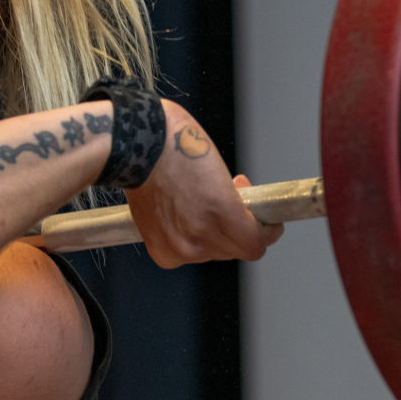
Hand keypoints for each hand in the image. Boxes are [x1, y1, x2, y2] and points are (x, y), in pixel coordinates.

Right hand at [121, 101, 280, 268]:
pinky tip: (181, 219)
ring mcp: (179, 247)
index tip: (264, 223)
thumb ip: (235, 199)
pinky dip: (187, 243)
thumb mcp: (219, 168)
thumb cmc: (176, 143)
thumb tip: (240, 215)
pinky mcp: (160, 250)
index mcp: (222, 212)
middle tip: (227, 204)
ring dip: (211, 236)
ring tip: (199, 207)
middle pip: (234, 250)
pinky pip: (184, 256)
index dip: (265, 233)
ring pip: (210, 253)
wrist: (135, 144)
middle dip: (237, 230)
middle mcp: (201, 237)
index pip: (256, 245)